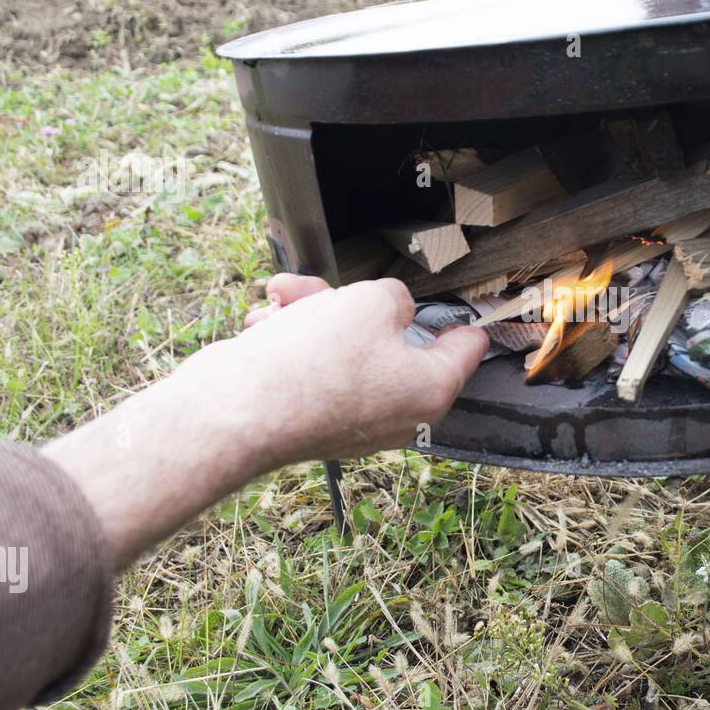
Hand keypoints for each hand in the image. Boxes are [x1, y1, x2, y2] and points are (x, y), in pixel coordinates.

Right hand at [233, 273, 488, 463]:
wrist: (239, 410)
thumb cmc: (317, 359)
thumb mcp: (372, 301)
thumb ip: (393, 297)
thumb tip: (388, 308)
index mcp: (430, 390)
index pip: (465, 350)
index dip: (466, 320)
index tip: (470, 310)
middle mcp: (397, 413)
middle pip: (392, 340)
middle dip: (356, 304)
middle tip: (336, 289)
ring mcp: (352, 421)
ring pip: (344, 346)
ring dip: (312, 313)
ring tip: (285, 295)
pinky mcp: (311, 420)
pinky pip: (312, 367)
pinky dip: (290, 339)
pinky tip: (265, 323)